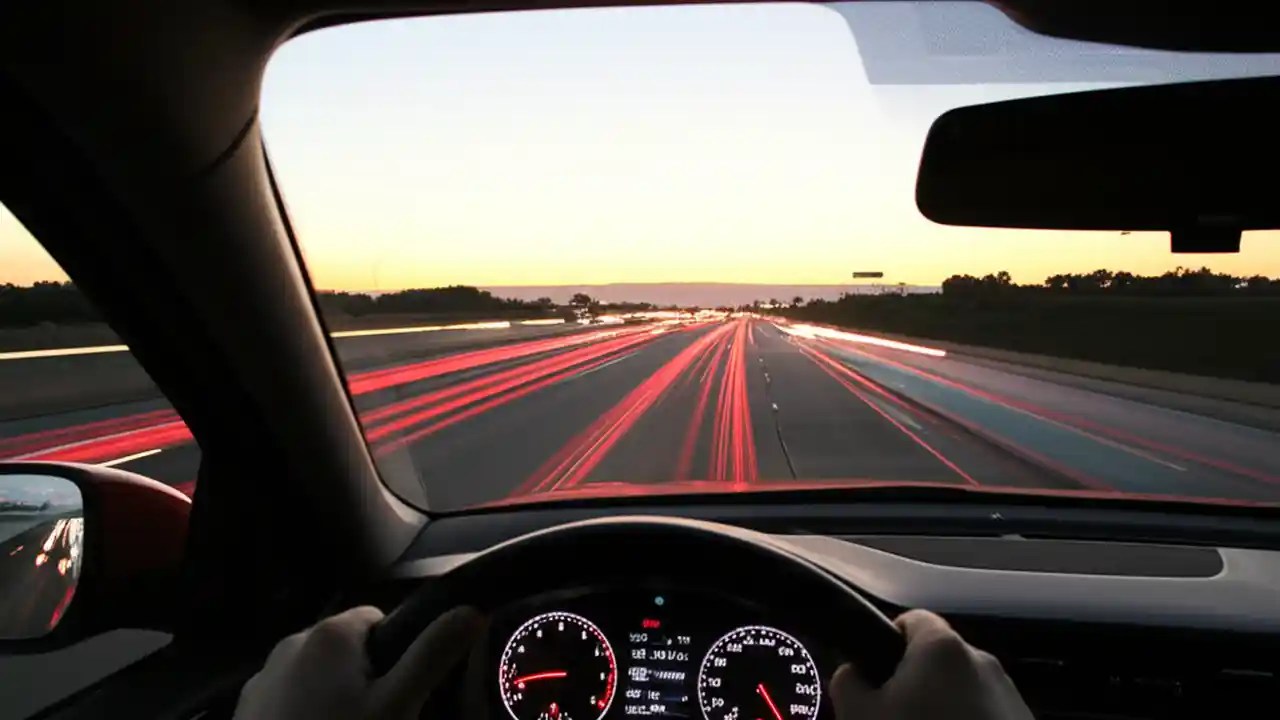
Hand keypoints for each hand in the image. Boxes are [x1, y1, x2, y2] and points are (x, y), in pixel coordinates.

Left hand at [234, 605, 485, 719]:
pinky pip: (288, 702)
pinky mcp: (245, 712)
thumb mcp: (398, 706)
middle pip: (345, 651)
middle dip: (364, 679)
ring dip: (332, 699)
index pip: (376, 620)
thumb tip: (471, 610)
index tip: (400, 691)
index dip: (395, 653)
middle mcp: (290, 644)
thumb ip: (433, 655)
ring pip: (315, 678)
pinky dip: (303, 716)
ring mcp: (261, 680)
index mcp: (329, 635)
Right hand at [830, 610, 1032, 719]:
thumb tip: (854, 673)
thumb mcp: (860, 716)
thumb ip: (848, 682)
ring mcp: (1010, 694)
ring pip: (961, 691)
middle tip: (895, 718)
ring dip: (943, 709)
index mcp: (942, 647)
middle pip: (935, 661)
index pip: (909, 620)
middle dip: (915, 685)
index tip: (877, 681)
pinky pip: (985, 714)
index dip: (886, 645)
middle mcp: (982, 660)